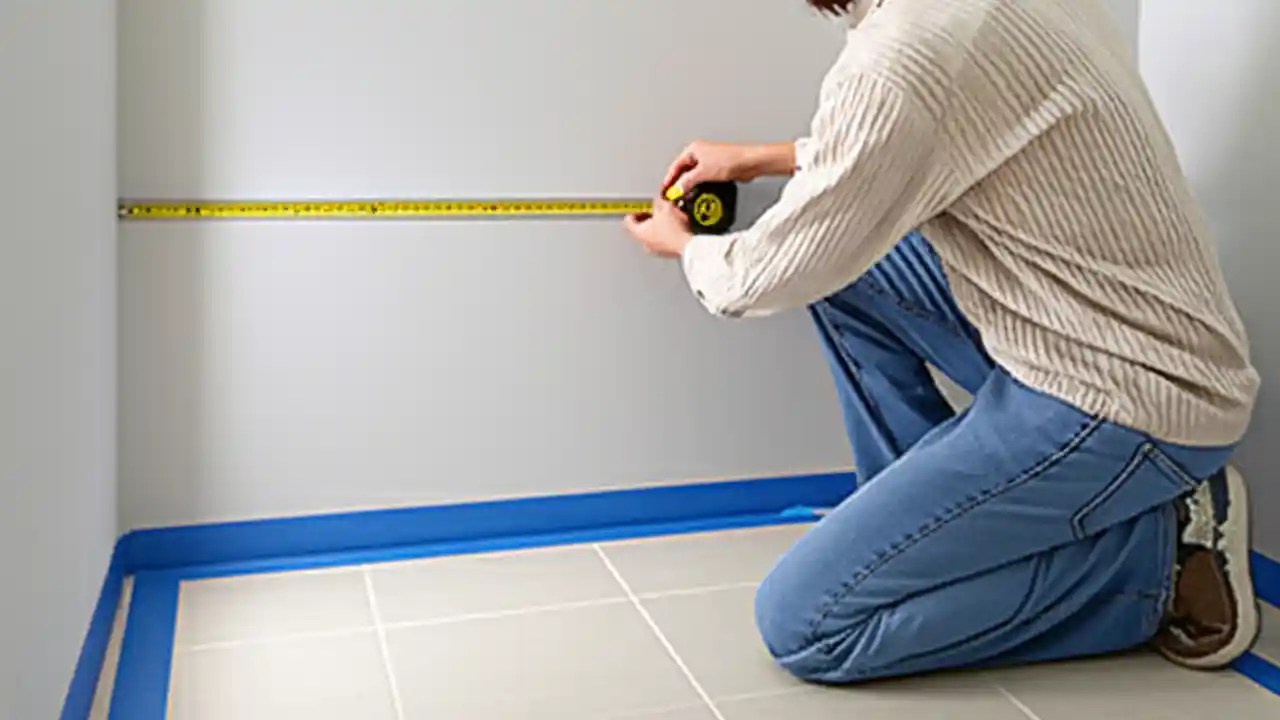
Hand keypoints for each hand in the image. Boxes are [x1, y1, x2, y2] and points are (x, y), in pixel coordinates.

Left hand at [622, 197, 693, 258]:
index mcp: (639, 232)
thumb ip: (658, 202)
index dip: (634, 211)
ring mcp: (655, 250)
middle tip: (655, 211)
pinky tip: (674, 229)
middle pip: (639, 229)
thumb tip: (658, 200)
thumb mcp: (665, 208)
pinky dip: (665, 235)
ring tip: (667, 219)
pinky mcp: (666, 253)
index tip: (641, 207)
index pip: (628, 221)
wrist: (689, 245)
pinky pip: (662, 242)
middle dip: (647, 218)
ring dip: (656, 227)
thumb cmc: (674, 229)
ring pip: (651, 236)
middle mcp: (644, 244)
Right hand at [662, 140, 796, 194]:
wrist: (750, 162)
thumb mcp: (703, 173)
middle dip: (677, 184)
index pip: (675, 166)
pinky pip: (702, 178)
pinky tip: (698, 194)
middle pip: (683, 171)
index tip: (665, 191)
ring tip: (684, 196)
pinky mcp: (717, 169)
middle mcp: (700, 153)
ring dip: (688, 186)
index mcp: (693, 149)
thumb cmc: (731, 160)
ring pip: (693, 176)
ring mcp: (708, 161)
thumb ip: (687, 182)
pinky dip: (698, 186)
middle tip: (673, 196)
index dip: (668, 180)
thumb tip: (676, 189)